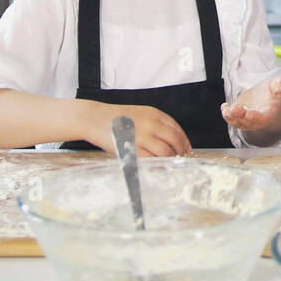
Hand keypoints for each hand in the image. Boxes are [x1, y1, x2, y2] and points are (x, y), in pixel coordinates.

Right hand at [76, 101, 190, 157]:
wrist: (94, 118)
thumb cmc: (116, 117)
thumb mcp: (140, 113)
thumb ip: (155, 123)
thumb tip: (170, 141)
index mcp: (154, 113)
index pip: (176, 128)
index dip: (184, 141)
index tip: (187, 149)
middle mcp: (151, 123)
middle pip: (174, 141)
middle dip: (181, 152)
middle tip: (182, 160)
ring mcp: (142, 136)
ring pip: (165, 152)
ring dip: (170, 160)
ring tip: (170, 165)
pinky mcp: (132, 148)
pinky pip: (150, 160)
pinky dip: (157, 165)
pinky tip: (158, 168)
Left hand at [222, 76, 280, 132]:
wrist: (264, 97)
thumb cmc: (271, 93)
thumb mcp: (276, 87)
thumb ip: (280, 84)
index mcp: (268, 114)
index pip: (261, 118)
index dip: (254, 116)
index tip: (248, 113)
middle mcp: (257, 120)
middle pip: (247, 121)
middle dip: (240, 116)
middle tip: (234, 109)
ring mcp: (246, 120)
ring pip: (237, 122)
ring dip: (231, 117)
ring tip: (227, 109)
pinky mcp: (238, 117)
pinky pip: (231, 119)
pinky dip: (226, 114)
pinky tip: (224, 107)